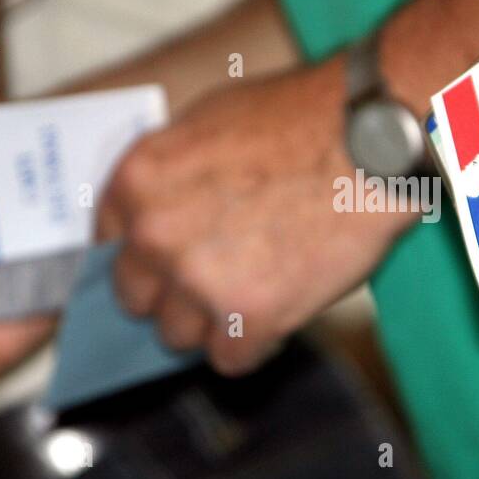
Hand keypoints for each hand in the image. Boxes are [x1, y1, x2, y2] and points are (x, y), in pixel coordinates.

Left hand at [97, 62, 414, 374]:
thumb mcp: (207, 122)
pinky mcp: (249, 318)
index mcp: (137, 182)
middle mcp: (156, 235)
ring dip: (214, 323)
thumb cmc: (302, 118)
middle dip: (174, 295)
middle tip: (220, 276)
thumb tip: (157, 215)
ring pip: (180, 336)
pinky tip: (280, 310)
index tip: (167, 263)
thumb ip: (169, 177)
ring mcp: (200, 280)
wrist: (372, 139)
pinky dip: (254, 344)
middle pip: (138, 301)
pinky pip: (230, 360)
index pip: (107, 249)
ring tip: (260, 289)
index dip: (145, 257)